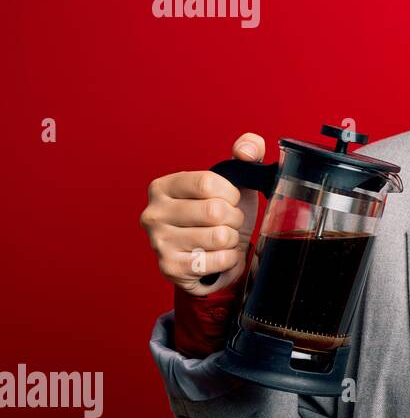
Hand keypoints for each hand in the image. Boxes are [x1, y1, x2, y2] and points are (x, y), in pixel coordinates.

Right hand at [140, 133, 264, 294]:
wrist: (214, 256)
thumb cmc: (223, 213)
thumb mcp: (235, 178)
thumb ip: (247, 150)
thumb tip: (245, 150)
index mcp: (163, 187)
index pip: (207, 182)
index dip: (230, 193)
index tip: (230, 199)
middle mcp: (154, 213)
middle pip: (214, 211)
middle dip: (234, 218)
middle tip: (228, 223)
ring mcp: (159, 242)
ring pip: (219, 237)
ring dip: (232, 240)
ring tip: (223, 239)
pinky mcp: (171, 268)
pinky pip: (219, 260)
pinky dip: (229, 259)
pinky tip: (219, 256)